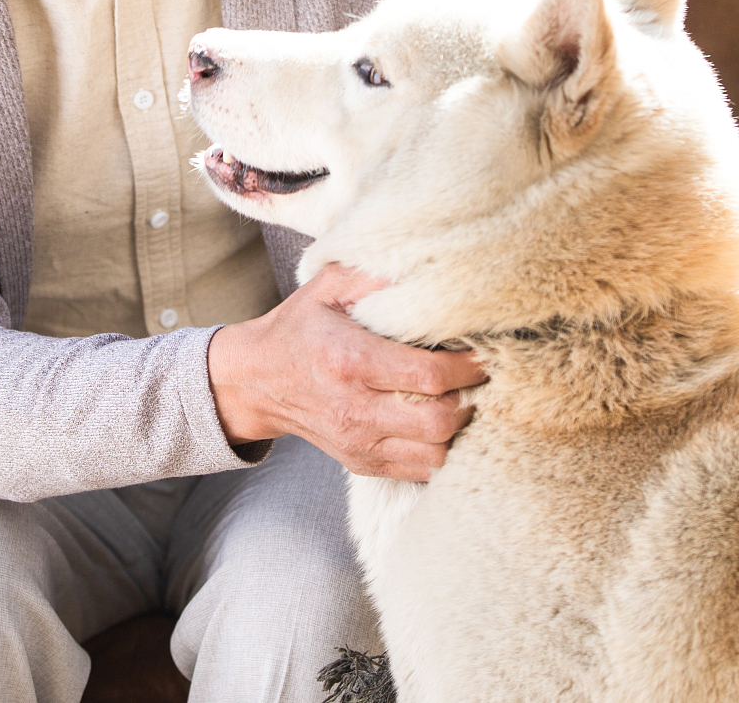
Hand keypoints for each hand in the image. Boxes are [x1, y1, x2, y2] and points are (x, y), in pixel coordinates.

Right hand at [206, 262, 485, 480]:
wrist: (257, 380)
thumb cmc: (300, 327)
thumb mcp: (329, 285)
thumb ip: (375, 275)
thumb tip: (427, 268)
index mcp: (350, 361)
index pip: (429, 375)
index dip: (468, 366)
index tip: (482, 351)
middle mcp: (355, 409)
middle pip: (440, 421)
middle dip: (472, 398)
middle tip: (480, 377)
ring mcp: (358, 442)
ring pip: (437, 453)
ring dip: (460, 428)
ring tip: (463, 399)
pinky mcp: (362, 462)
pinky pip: (421, 470)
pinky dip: (442, 449)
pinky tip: (441, 421)